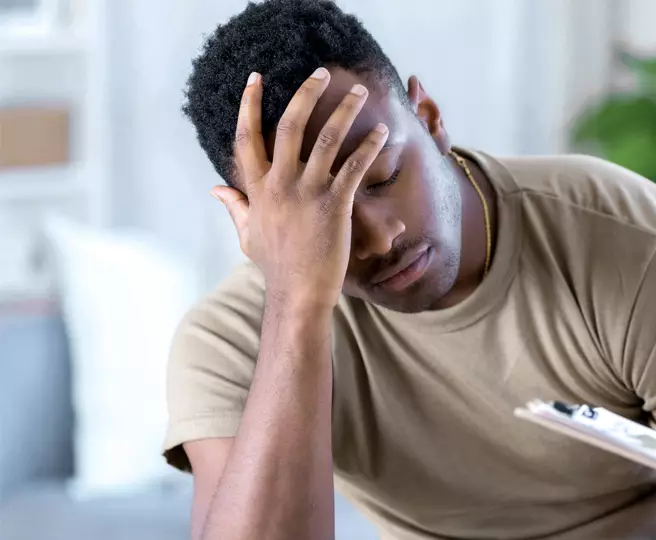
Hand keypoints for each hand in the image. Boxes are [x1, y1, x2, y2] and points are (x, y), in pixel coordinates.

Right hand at [211, 67, 388, 310]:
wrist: (299, 293)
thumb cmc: (275, 266)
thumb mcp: (247, 234)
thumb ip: (235, 206)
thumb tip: (216, 188)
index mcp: (258, 188)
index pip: (247, 136)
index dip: (249, 104)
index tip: (255, 78)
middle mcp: (281, 184)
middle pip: (289, 125)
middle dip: (305, 93)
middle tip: (319, 72)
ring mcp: (308, 192)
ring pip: (327, 138)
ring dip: (344, 110)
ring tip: (357, 92)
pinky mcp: (336, 204)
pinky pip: (354, 166)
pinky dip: (369, 146)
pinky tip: (381, 132)